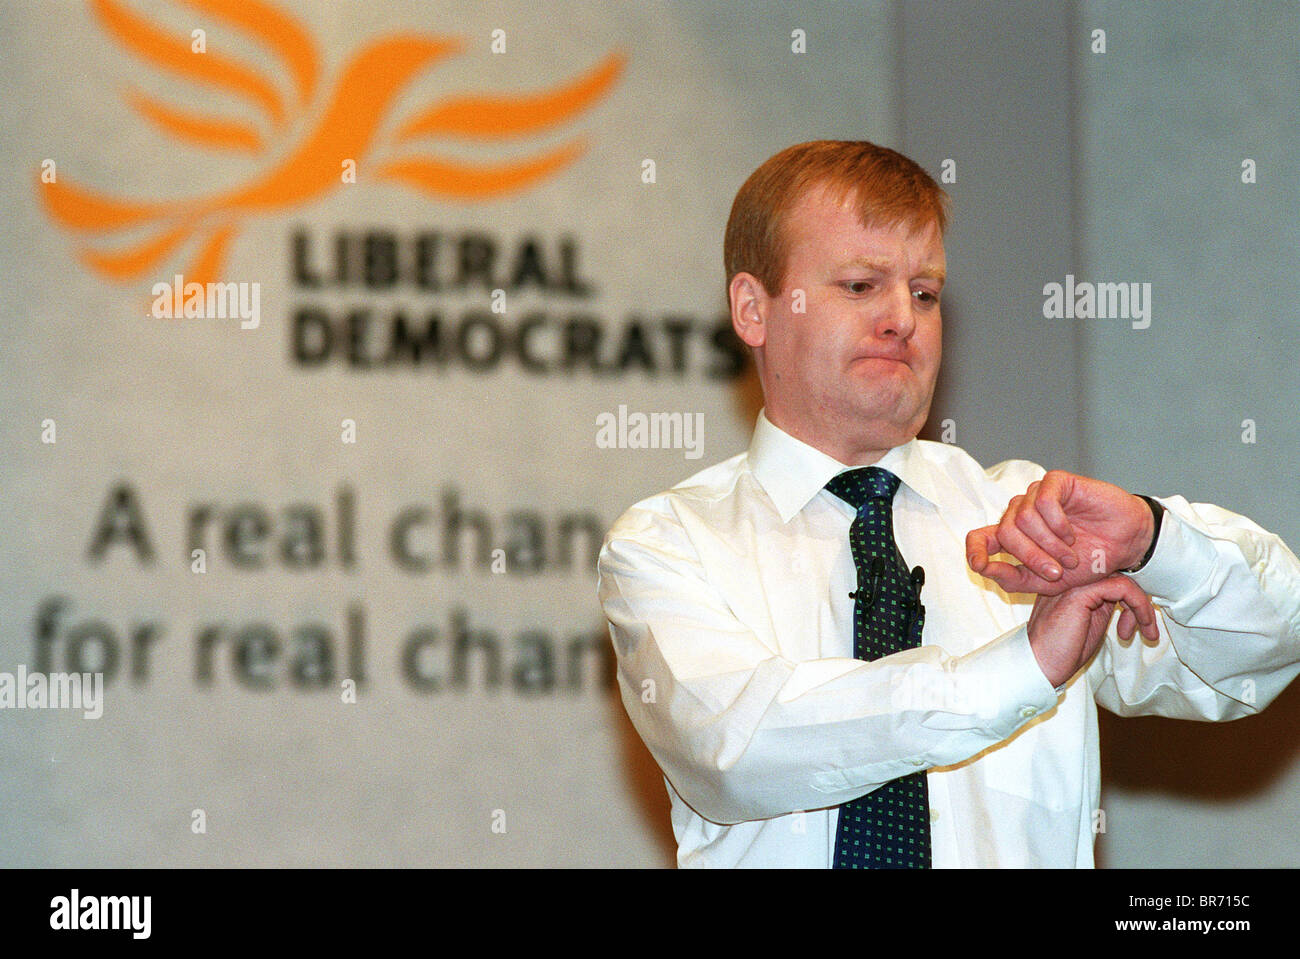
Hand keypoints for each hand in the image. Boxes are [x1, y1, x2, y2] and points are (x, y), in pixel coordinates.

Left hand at [966, 470, 1154, 595]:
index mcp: (1014, 536)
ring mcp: (1036, 495)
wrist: (1125, 545)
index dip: (974, 550)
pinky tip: (1071, 533)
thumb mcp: (1048, 582)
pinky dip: (1056, 523)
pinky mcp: (1056, 482)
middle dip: (1029, 557)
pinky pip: (1042, 501)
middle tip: (1056, 572)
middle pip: (1004, 532)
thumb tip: (982, 569)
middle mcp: (1020, 513)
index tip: (979, 566)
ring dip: (1048, 544)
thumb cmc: (1089, 560)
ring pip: (1023, 518)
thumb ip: (1013, 579)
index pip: (979, 537)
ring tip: (1070, 555)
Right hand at [1028, 574, 1159, 687]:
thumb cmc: (1059, 651)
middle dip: (1139, 603)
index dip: (1129, 599)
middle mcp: (1071, 579)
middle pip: (1117, 576)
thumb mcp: (1089, 623)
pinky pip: (1120, 587)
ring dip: (1142, 606)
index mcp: (1070, 584)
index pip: (1108, 577)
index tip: (1136, 624)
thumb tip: (1129, 600)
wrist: (1039, 665)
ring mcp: (1074, 583)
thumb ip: (1103, 605)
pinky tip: (1133, 625)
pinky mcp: (1080, 592)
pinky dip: (1136, 605)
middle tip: (1147, 628)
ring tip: (1146, 629)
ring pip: (1122, 580)